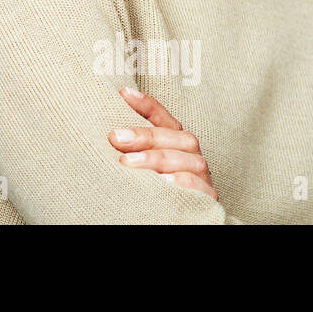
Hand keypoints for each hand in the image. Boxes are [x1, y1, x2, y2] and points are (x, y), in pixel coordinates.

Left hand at [108, 86, 218, 200]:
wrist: (170, 218)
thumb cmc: (151, 188)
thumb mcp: (139, 164)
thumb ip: (130, 147)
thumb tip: (105, 129)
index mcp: (177, 144)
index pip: (165, 118)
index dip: (146, 104)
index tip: (123, 93)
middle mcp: (192, 157)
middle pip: (179, 137)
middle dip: (145, 135)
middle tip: (115, 138)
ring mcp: (202, 178)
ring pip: (189, 161)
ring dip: (156, 159)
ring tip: (128, 163)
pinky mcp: (207, 200)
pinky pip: (200, 188)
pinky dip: (181, 183)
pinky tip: (162, 182)